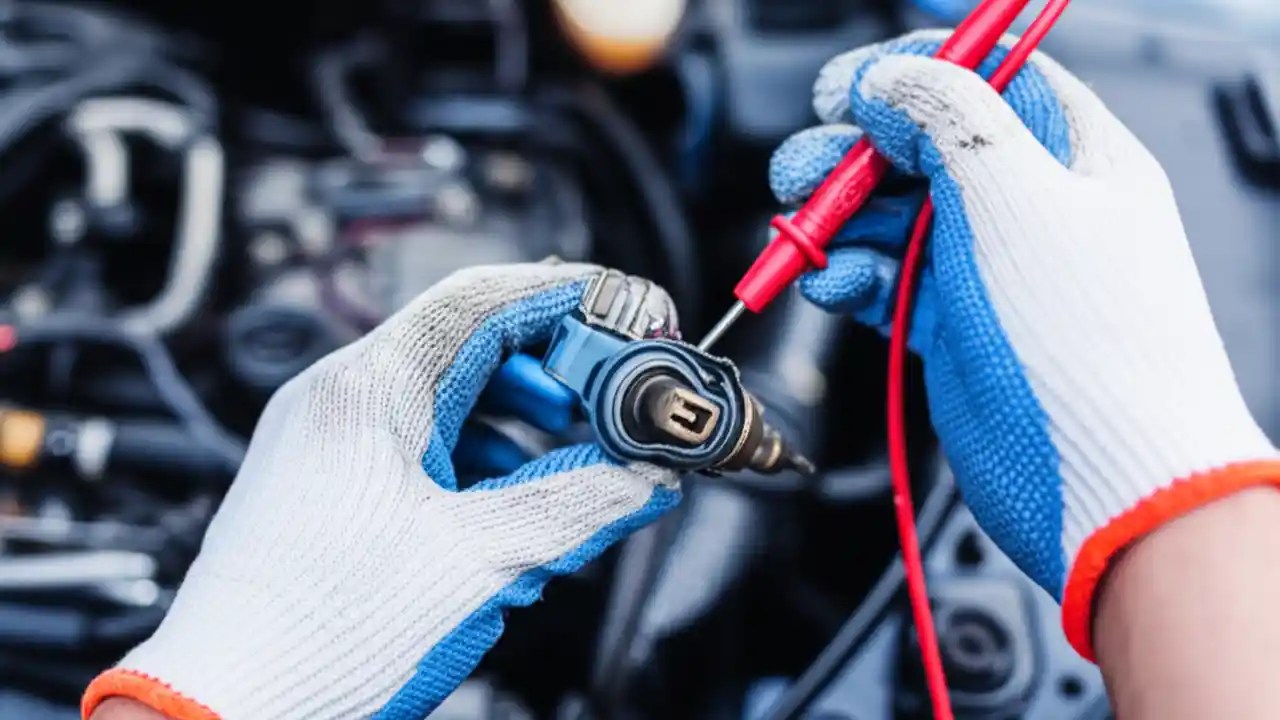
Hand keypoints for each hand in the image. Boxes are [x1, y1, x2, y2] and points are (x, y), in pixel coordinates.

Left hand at [82, 263, 679, 719]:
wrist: (227, 708)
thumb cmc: (321, 634)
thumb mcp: (480, 561)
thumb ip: (580, 505)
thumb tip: (646, 478)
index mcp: (369, 389)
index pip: (487, 299)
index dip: (573, 300)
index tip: (631, 316)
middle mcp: (340, 398)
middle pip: (470, 342)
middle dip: (556, 368)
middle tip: (616, 401)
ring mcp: (328, 439)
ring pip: (448, 395)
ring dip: (523, 417)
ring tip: (578, 454)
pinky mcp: (327, 483)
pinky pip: (420, 440)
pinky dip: (481, 455)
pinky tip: (515, 496)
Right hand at [773, 31, 1277, 657]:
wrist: (1104, 480)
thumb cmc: (1088, 343)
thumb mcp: (1015, 199)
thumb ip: (948, 119)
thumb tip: (890, 77)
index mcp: (1071, 154)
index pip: (987, 77)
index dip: (911, 72)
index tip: (847, 89)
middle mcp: (1029, 207)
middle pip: (923, 146)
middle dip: (854, 155)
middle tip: (802, 172)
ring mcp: (988, 270)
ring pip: (892, 217)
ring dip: (839, 223)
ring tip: (803, 240)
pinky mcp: (951, 327)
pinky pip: (885, 282)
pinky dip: (849, 279)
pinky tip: (833, 286)